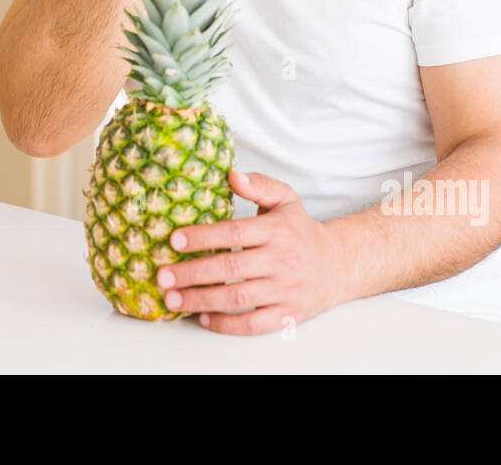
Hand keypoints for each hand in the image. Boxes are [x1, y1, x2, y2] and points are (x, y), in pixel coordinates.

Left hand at [155, 169, 347, 334]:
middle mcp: (283, 260)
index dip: (203, 237)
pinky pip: (253, 324)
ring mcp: (285, 290)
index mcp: (278, 230)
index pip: (235, 232)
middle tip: (163, 276)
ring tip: (172, 299)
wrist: (337, 265)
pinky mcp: (287, 314)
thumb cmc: (300, 231)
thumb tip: (231, 176)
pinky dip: (226, 324)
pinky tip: (203, 317)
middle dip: (192, 273)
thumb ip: (259, 185)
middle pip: (231, 268)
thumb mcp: (286, 199)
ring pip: (238, 298)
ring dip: (201, 300)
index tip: (174, 240)